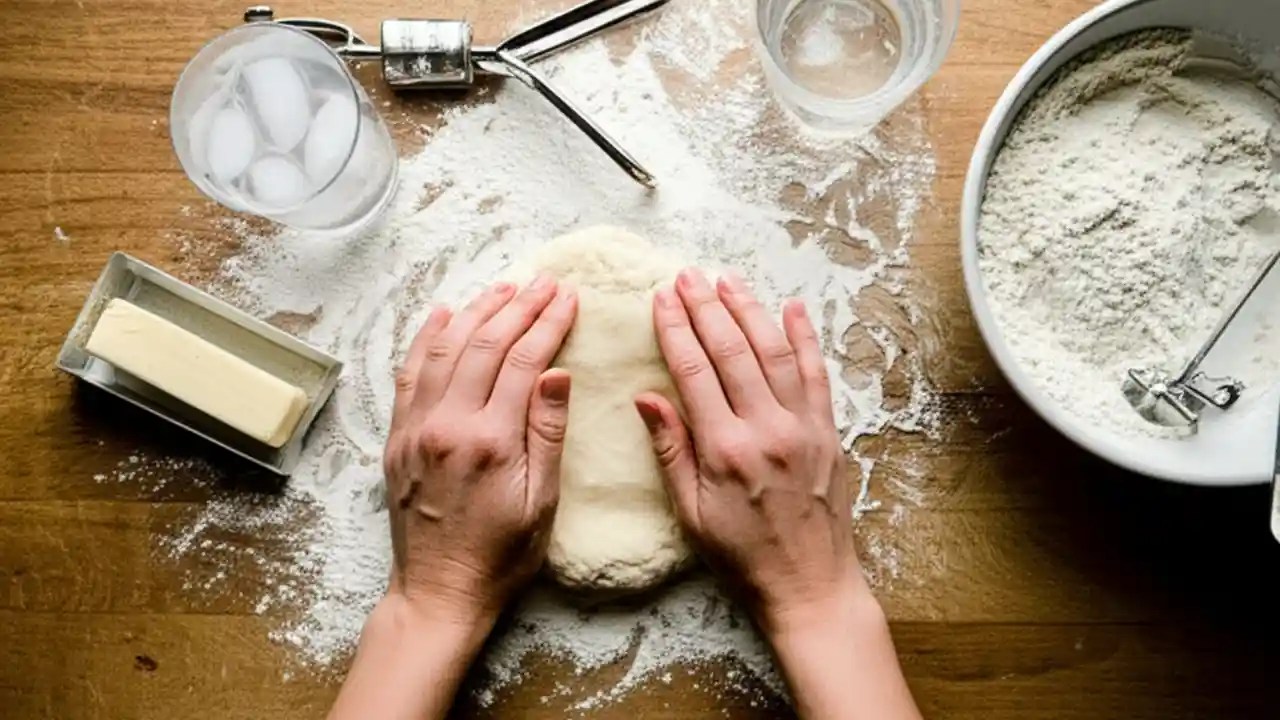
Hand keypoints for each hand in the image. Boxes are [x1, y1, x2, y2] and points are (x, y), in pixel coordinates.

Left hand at [332, 278, 577, 719]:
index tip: (568, 298)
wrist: (440, 592)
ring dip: (476, 312)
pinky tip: (444, 315)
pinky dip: (426, 339)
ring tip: (504, 288)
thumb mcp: (542, 500)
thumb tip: (557, 371)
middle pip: (484, 345)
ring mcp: (416, 429)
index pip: (522, 361)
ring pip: (444, 350)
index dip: (548, 324)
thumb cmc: (502, 555)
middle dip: (517, 307)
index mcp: (490, 441)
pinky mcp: (397, 439)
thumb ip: (547, 431)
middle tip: (543, 283)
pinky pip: (409, 374)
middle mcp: (447, 426)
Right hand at [634, 269, 857, 633]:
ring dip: (750, 311)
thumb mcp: (691, 512)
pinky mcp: (828, 432)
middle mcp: (767, 430)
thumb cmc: (742, 556)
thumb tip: (647, 398)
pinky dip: (805, 338)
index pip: (694, 371)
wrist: (809, 584)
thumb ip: (671, 450)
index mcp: (726, 449)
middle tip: (687, 276)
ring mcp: (803, 427)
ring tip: (727, 280)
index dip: (675, 329)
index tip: (661, 299)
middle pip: (733, 351)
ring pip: (775, 352)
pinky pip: (816, 374)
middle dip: (707, 307)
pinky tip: (793, 308)